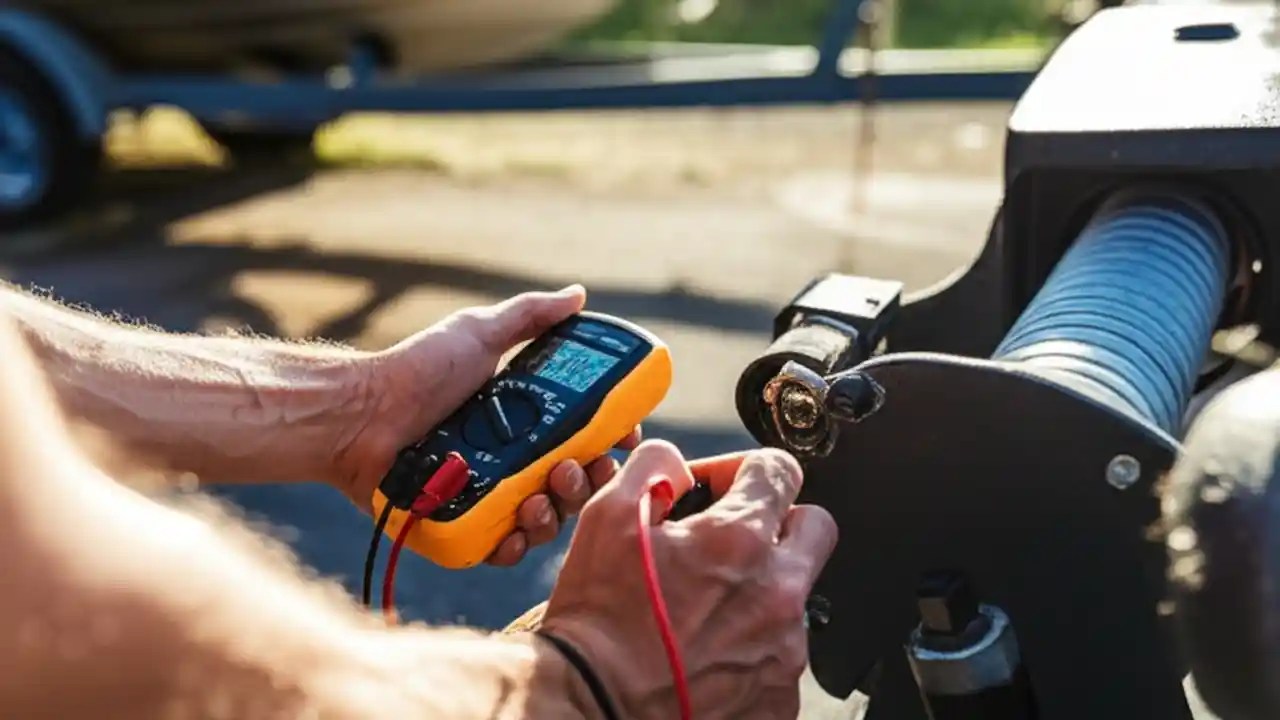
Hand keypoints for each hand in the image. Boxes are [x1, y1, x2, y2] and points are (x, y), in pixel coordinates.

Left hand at [335, 285, 639, 565]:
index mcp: (525, 422)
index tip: (625, 436)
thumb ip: (529, 317)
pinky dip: (517, 544)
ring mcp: (490, 497)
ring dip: (556, 511)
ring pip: (546, 519)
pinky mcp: (464, 529)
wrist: (362, 415)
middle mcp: (513, 462)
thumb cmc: (416, 372)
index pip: (585, 437)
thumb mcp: (478, 334)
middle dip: (589, 479)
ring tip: (539, 495)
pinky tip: (517, 529)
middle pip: (574, 482)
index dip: (611, 440)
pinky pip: (503, 548)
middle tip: (577, 466)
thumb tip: (577, 295)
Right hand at [538, 441, 837, 718]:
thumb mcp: (608, 517)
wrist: (592, 707)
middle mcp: (776, 593)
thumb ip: (654, 467)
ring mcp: (783, 650)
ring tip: (703, 609)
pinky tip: (707, 654)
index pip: (779, 470)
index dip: (741, 469)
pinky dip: (751, 648)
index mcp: (740, 540)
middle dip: (777, 521)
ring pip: (795, 597)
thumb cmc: (599, 622)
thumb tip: (677, 464)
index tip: (715, 490)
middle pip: (814, 527)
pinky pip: (780, 656)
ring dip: (759, 591)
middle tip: (729, 539)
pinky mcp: (777, 698)